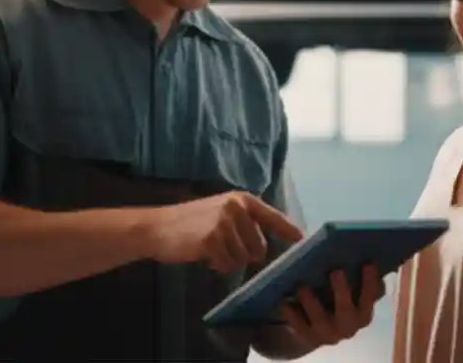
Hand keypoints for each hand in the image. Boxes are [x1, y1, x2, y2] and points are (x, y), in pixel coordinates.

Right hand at [146, 192, 303, 272]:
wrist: (158, 226)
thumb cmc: (191, 222)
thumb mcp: (221, 212)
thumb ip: (244, 223)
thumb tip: (266, 245)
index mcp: (242, 199)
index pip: (273, 217)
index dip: (289, 231)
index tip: (304, 241)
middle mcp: (236, 207)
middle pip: (259, 247)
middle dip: (243, 254)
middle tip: (222, 247)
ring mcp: (224, 222)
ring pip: (243, 258)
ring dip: (228, 260)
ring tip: (210, 247)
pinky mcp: (212, 239)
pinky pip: (227, 264)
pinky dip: (217, 264)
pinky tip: (203, 253)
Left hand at [279, 264, 385, 347]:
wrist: (316, 326)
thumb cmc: (334, 294)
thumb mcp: (347, 286)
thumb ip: (352, 272)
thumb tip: (352, 248)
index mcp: (363, 311)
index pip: (371, 297)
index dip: (371, 282)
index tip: (368, 263)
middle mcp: (349, 326)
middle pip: (347, 310)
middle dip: (342, 291)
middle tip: (336, 271)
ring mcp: (329, 335)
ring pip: (321, 321)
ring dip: (313, 303)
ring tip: (302, 286)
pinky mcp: (309, 338)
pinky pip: (300, 327)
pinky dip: (292, 314)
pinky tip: (284, 301)